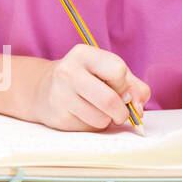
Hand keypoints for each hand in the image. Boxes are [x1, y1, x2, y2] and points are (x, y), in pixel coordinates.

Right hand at [31, 45, 150, 130]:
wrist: (43, 89)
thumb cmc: (86, 80)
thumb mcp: (109, 73)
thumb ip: (133, 86)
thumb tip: (138, 108)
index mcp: (83, 54)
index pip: (118, 70)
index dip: (123, 84)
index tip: (117, 87)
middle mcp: (68, 71)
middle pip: (110, 100)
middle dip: (121, 111)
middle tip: (118, 111)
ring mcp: (60, 94)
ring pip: (102, 119)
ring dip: (107, 120)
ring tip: (96, 110)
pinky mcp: (58, 115)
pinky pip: (89, 128)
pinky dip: (93, 125)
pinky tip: (83, 115)